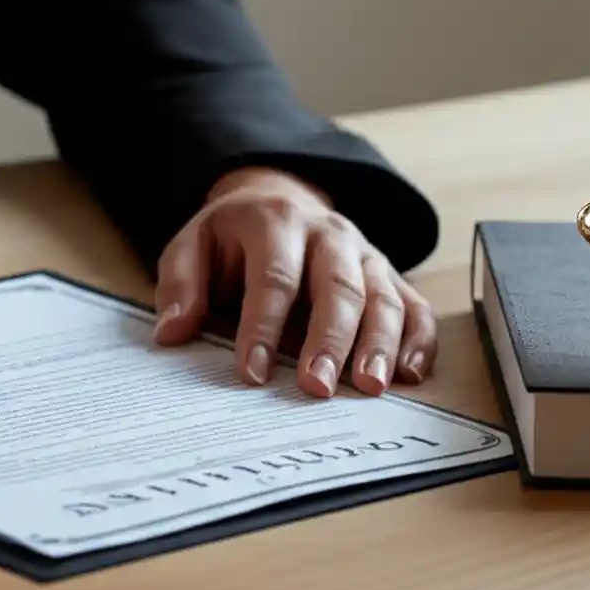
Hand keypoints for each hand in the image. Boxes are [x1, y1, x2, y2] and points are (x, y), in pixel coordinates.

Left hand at [153, 167, 436, 397]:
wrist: (278, 201)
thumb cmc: (232, 239)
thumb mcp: (192, 246)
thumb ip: (180, 286)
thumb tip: (171, 334)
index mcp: (276, 222)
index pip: (274, 277)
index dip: (263, 326)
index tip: (252, 373)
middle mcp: (330, 234)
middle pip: (338, 287)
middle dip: (329, 340)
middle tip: (317, 388)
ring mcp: (365, 255)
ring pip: (383, 297)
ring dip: (380, 345)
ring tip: (370, 387)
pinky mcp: (389, 276)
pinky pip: (414, 307)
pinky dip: (418, 341)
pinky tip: (410, 376)